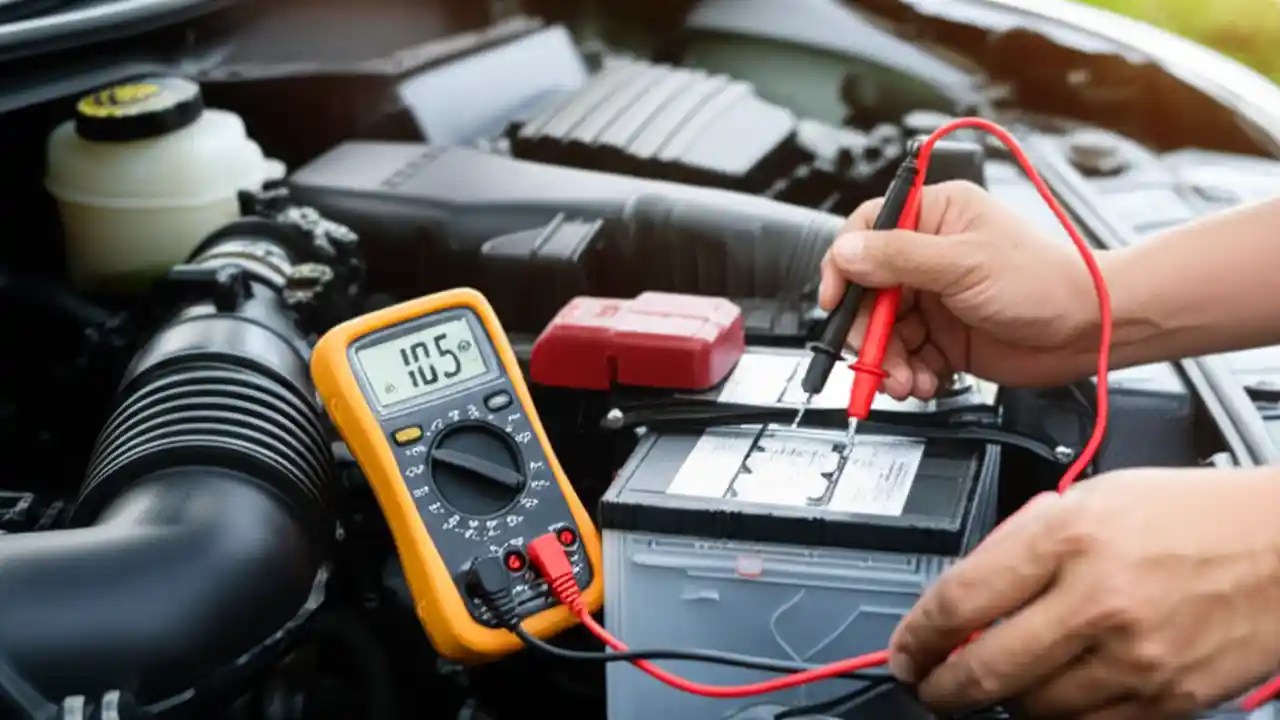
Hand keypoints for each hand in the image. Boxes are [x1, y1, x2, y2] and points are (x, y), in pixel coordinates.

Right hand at [818, 181, 1104, 399]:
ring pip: (884, 331)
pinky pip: (907, 357)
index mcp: (934, 217)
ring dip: (888, 360)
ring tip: (905, 380)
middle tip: (873, 355)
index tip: (835, 299)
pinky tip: (923, 382)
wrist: (1089, 330)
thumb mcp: (963, 263)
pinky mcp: (944, 337)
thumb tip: (846, 252)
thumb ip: (899, 258)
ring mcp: (935, 298)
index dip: (844, 265)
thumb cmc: (1045, 281)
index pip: (867, 230)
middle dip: (868, 330)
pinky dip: (909, 374)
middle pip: (868, 291)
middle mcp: (928, 255)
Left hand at [887, 469, 1279, 717]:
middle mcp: (1099, 600)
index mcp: (1069, 537)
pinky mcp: (1166, 699)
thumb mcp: (1091, 499)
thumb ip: (1019, 547)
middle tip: (929, 687)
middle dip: (941, 688)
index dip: (917, 635)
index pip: (960, 599)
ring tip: (999, 681)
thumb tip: (962, 600)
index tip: (905, 651)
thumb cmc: (1190, 514)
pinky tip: (1055, 691)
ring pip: (1031, 708)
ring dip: (1001, 701)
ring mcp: (1135, 658)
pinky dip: (1057, 714)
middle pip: (984, 669)